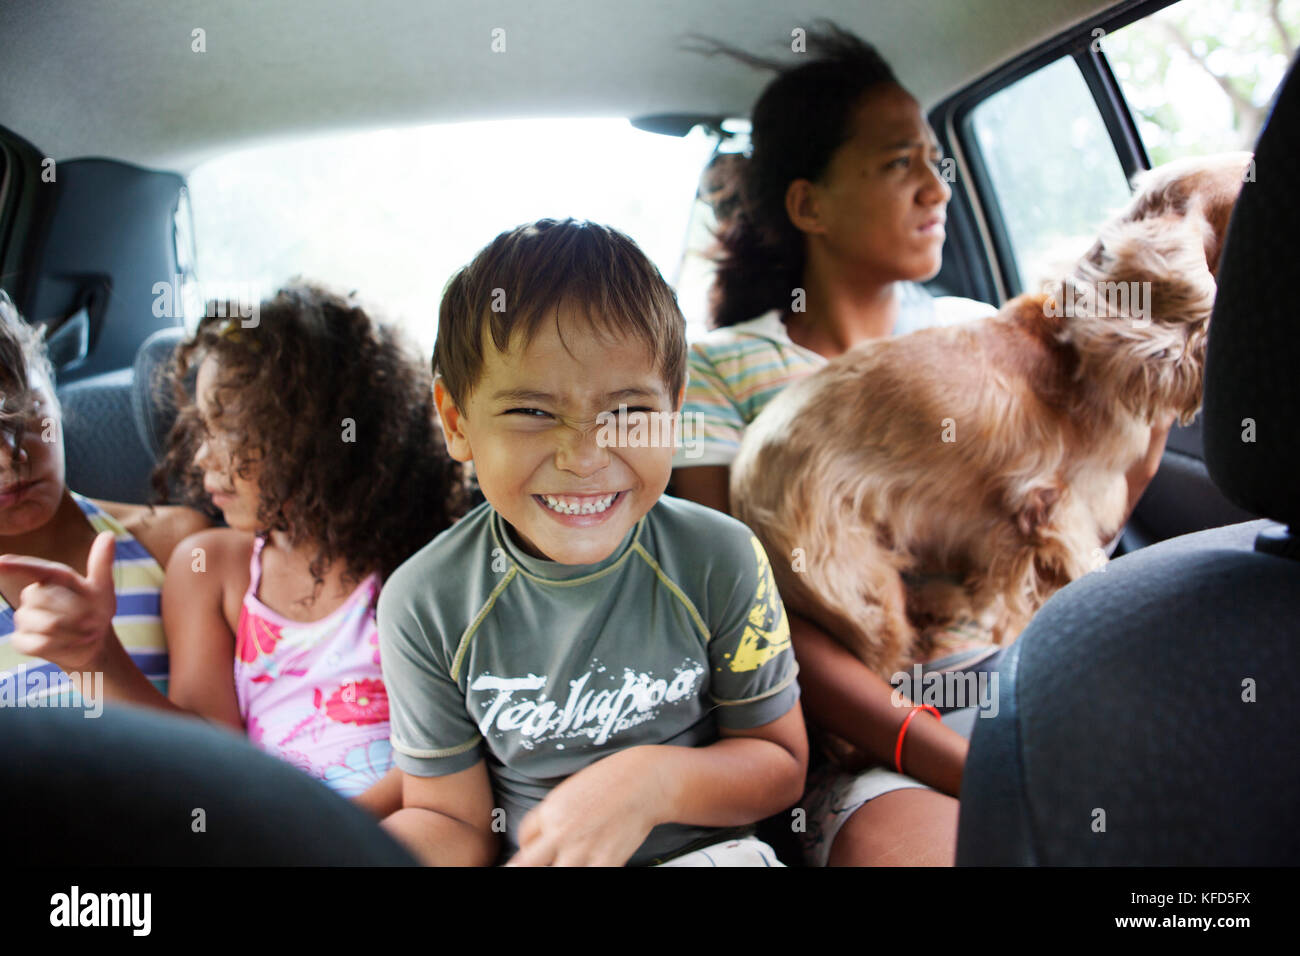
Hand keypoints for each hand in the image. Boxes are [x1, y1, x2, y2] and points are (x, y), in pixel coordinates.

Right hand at [0, 530, 117, 671]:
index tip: (0, 562)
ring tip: (83, 633)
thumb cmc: (97, 609)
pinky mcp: (22, 641)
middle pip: (47, 601)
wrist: (93, 640)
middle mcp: (33, 595)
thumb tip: (109, 535)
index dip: (15, 566)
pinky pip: (38, 645)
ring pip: (46, 625)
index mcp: (51, 578)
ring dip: (74, 633)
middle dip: (77, 613)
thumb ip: (102, 563)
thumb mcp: (103, 588)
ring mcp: (24, 618)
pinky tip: (68, 644)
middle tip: (91, 620)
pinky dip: (61, 647)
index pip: (32, 569)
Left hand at [506, 747, 665, 866]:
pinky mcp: (605, 862)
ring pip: (557, 873)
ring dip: (558, 868)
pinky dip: (585, 871)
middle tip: (534, 864)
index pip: (523, 837)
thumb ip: (554, 812)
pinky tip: (587, 864)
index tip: (532, 851)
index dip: (526, 846)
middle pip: (526, 863)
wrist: (645, 781)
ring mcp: (582, 850)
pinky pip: (586, 876)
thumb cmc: (612, 778)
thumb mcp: (572, 788)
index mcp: (550, 810)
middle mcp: (560, 832)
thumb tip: (543, 833)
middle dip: (525, 866)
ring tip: (567, 862)